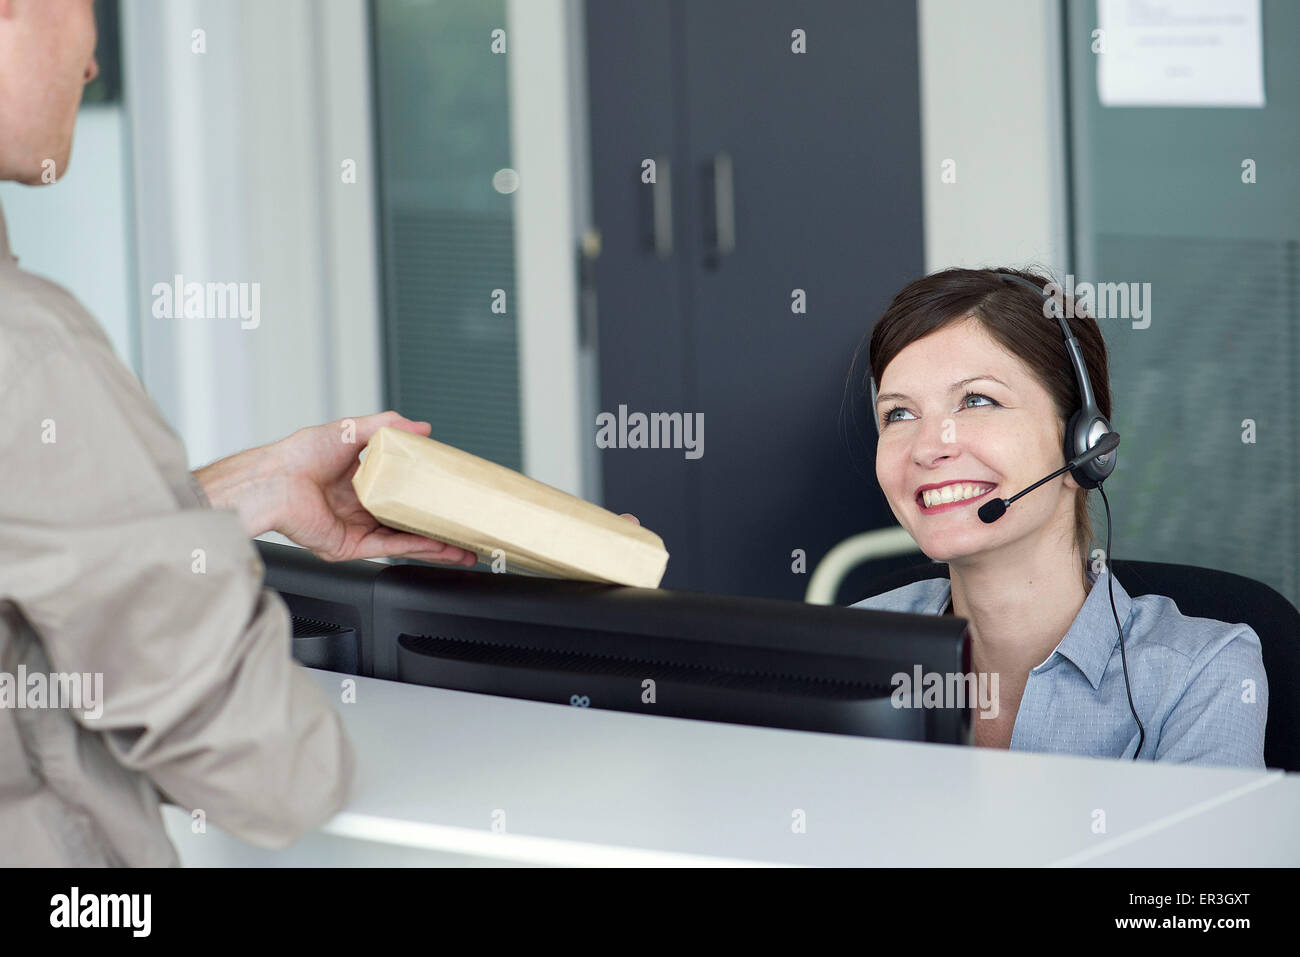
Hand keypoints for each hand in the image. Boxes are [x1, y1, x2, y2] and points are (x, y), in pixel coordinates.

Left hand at [196, 412, 477, 564]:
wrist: (274, 482)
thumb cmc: (298, 456)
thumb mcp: (349, 430)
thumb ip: (386, 426)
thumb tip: (421, 426)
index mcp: (358, 481)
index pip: (400, 490)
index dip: (425, 493)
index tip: (449, 494)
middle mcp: (358, 507)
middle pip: (407, 520)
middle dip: (437, 526)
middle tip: (463, 527)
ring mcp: (356, 528)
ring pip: (404, 538)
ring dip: (435, 543)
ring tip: (462, 546)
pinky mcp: (350, 546)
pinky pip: (390, 548)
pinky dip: (416, 548)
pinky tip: (439, 547)